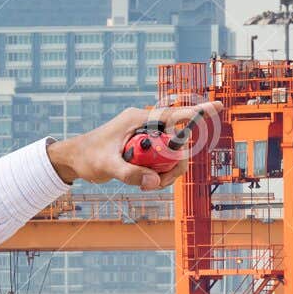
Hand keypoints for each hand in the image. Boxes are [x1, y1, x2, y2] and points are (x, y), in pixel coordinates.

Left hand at [46, 99, 221, 190]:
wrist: (74, 159)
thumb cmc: (87, 156)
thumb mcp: (106, 166)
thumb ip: (130, 174)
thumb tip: (154, 181)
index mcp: (139, 119)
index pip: (173, 114)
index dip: (197, 113)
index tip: (218, 107)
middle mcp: (145, 125)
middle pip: (176, 142)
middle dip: (175, 164)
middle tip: (159, 182)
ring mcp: (146, 137)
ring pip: (171, 154)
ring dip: (166, 173)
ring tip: (146, 186)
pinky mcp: (144, 149)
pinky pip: (161, 161)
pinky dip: (158, 174)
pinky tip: (143, 183)